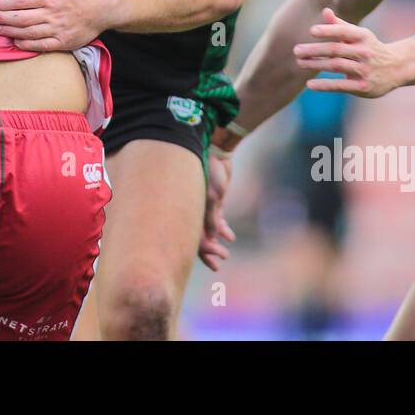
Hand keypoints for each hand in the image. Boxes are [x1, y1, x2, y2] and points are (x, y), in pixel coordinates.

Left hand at [0, 0, 106, 51]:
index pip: (20, 1)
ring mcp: (57, 30)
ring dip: (9, 31)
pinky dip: (26, 44)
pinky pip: (40, 46)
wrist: (107, 7)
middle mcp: (52, 14)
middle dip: (0, 18)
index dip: (3, 4)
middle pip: (19, 18)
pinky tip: (16, 41)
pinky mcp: (63, 42)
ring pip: (27, 33)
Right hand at [199, 150, 235, 270]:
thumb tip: (214, 238)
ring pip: (207, 229)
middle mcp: (191, 207)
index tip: (216, 261)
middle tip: (218, 265)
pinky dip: (222, 228)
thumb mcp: (213, 194)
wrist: (217, 149)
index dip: (203, 251)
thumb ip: (211, 216)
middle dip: (208, 252)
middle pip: (196, 236)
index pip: (190, 236)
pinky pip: (215, 218)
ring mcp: (202, 203)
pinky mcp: (213, 198)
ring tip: (225, 255)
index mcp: (184, 206)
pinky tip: (229, 237)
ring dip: (216, 242)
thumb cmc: (210, 168)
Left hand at [293, 7, 402, 97]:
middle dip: (314, 50)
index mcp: (363, 36)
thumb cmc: (370, 48)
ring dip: (316, 64)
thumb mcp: (358, 35)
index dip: (328, 30)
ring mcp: (364, 70)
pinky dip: (324, 85)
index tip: (311, 30)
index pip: (344, 32)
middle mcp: (365, 52)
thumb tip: (325, 11)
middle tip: (296, 50)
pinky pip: (340, 85)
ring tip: (299, 62)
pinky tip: (309, 84)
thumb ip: (340, 25)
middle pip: (336, 50)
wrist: (397, 68)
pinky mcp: (363, 86)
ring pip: (336, 66)